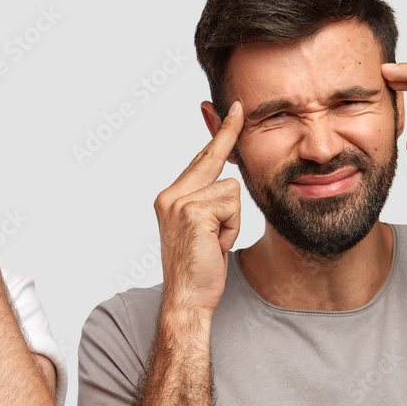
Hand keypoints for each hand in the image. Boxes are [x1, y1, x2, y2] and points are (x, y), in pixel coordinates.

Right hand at [154, 101, 243, 317]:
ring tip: (216, 243)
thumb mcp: (203, 229)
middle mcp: (170, 195)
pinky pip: (231, 205)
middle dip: (227, 135)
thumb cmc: (199, 269)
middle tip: (236, 107)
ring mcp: (178, 202)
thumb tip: (226, 180)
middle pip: (212, 159)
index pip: (199, 160)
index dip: (218, 135)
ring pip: (230, 190)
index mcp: (170, 198)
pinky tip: (216, 245)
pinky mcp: (193, 212)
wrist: (187, 298)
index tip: (229, 109)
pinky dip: (231, 229)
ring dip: (233, 220)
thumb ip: (207, 202)